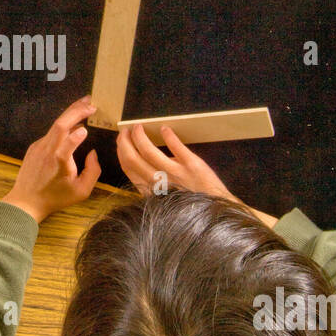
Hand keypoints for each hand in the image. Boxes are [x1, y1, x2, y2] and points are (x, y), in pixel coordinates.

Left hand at [0, 97, 101, 222]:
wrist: (26, 201)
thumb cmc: (56, 197)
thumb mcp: (81, 191)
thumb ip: (93, 171)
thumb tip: (93, 153)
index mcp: (59, 162)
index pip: (67, 143)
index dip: (76, 135)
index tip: (85, 130)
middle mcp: (48, 151)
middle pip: (60, 124)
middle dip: (76, 110)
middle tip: (91, 103)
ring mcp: (39, 147)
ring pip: (55, 125)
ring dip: (70, 113)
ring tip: (84, 105)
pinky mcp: (35, 146)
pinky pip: (51, 133)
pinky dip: (63, 125)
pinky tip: (72, 123)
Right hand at [116, 122, 278, 226]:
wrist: (215, 208)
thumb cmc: (188, 202)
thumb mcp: (164, 196)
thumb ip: (152, 181)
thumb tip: (141, 159)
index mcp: (150, 190)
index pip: (129, 168)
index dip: (121, 151)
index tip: (121, 140)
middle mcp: (159, 182)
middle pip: (133, 159)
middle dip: (126, 142)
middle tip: (126, 130)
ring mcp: (175, 174)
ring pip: (149, 151)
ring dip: (140, 136)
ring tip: (139, 127)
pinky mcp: (191, 165)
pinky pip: (176, 146)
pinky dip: (168, 136)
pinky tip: (164, 129)